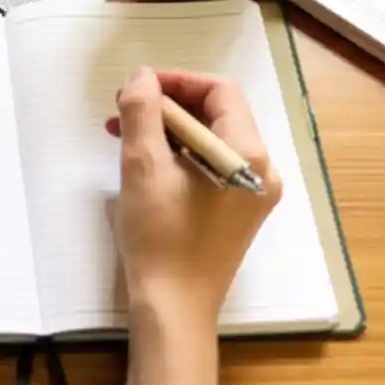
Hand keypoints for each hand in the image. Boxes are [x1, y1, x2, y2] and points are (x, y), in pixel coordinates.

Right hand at [106, 67, 281, 322]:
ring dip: (168, 129)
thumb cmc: (161, 238)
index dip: (177, 81)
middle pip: (217, 114)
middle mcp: (261, 170)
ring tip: (123, 132)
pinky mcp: (235, 212)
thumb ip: (142, 112)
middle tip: (123, 108)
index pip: (220, 92)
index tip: (136, 86)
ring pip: (210, 140)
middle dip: (168, 105)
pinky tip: (143, 159)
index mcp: (248, 154)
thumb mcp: (143, 167)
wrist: (173, 307)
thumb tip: (142, 76)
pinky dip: (178, 154)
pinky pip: (209, 166)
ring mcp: (251, 193)